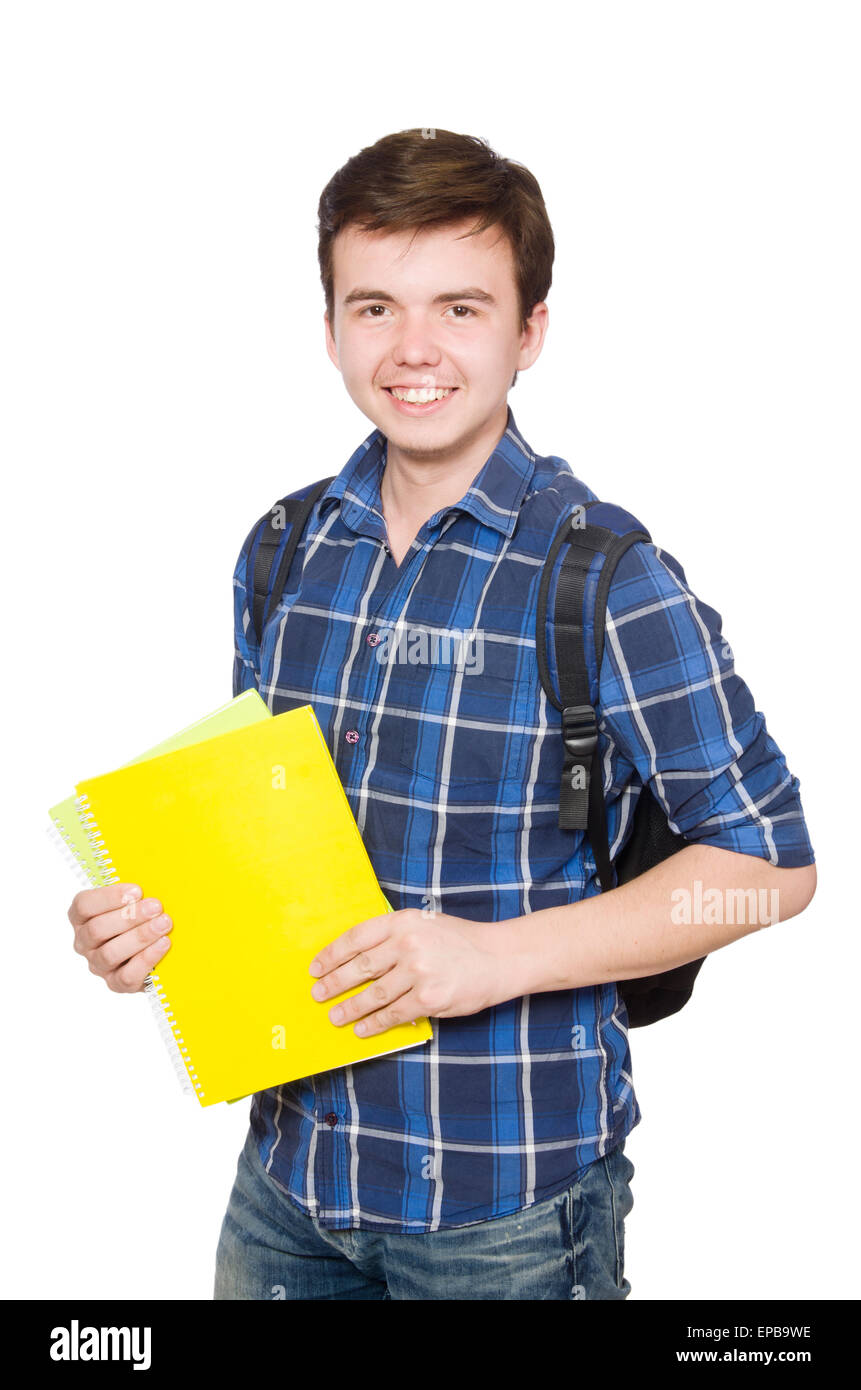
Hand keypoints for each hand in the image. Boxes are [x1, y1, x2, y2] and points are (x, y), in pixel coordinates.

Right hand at [68, 883, 172, 991]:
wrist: (153, 950)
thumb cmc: (140, 916)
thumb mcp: (133, 899)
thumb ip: (134, 890)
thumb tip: (155, 868)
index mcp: (82, 917)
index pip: (84, 906)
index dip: (109, 897)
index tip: (137, 890)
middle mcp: (85, 942)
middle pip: (97, 930)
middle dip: (129, 917)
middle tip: (156, 906)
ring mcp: (98, 965)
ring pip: (110, 953)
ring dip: (139, 936)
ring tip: (163, 924)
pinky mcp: (116, 983)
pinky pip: (126, 976)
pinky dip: (146, 959)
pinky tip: (163, 944)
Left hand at [308, 908, 504, 1036]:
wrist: (500, 958)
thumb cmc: (460, 941)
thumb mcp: (424, 924)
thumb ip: (393, 935)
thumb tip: (356, 958)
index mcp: (403, 922)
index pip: (356, 938)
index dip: (331, 954)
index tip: (316, 967)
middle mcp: (408, 944)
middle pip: (359, 967)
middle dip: (333, 983)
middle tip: (318, 994)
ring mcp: (419, 973)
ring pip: (373, 995)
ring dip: (350, 1008)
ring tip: (335, 1016)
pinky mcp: (429, 999)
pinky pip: (393, 1014)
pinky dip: (374, 1024)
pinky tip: (362, 1029)